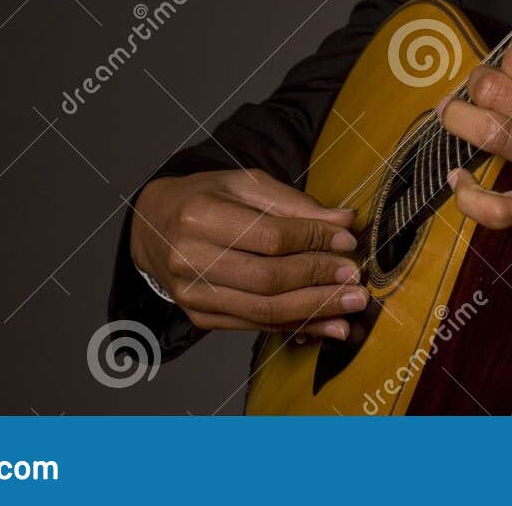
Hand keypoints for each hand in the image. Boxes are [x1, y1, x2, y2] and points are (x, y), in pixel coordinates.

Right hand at [129, 167, 366, 340]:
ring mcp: (191, 293)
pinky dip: (294, 326)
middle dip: (320, 280)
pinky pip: (254, 325)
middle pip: (268, 279)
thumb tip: (345, 221)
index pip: (270, 236)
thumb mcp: (247, 185)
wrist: (155, 225)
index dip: (314, 239)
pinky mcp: (199, 315)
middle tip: (356, 280)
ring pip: (263, 310)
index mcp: (200, 215)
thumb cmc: (207, 197)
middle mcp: (189, 258)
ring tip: (350, 308)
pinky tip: (325, 324)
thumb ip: (296, 204)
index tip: (348, 241)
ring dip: (314, 311)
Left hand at [437, 43, 511, 265]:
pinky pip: (498, 208)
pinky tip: (460, 182)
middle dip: (475, 84)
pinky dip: (469, 197)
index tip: (508, 64)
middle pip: (499, 92)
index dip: (508, 57)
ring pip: (491, 136)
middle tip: (473, 88)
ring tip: (453, 116)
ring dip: (460, 124)